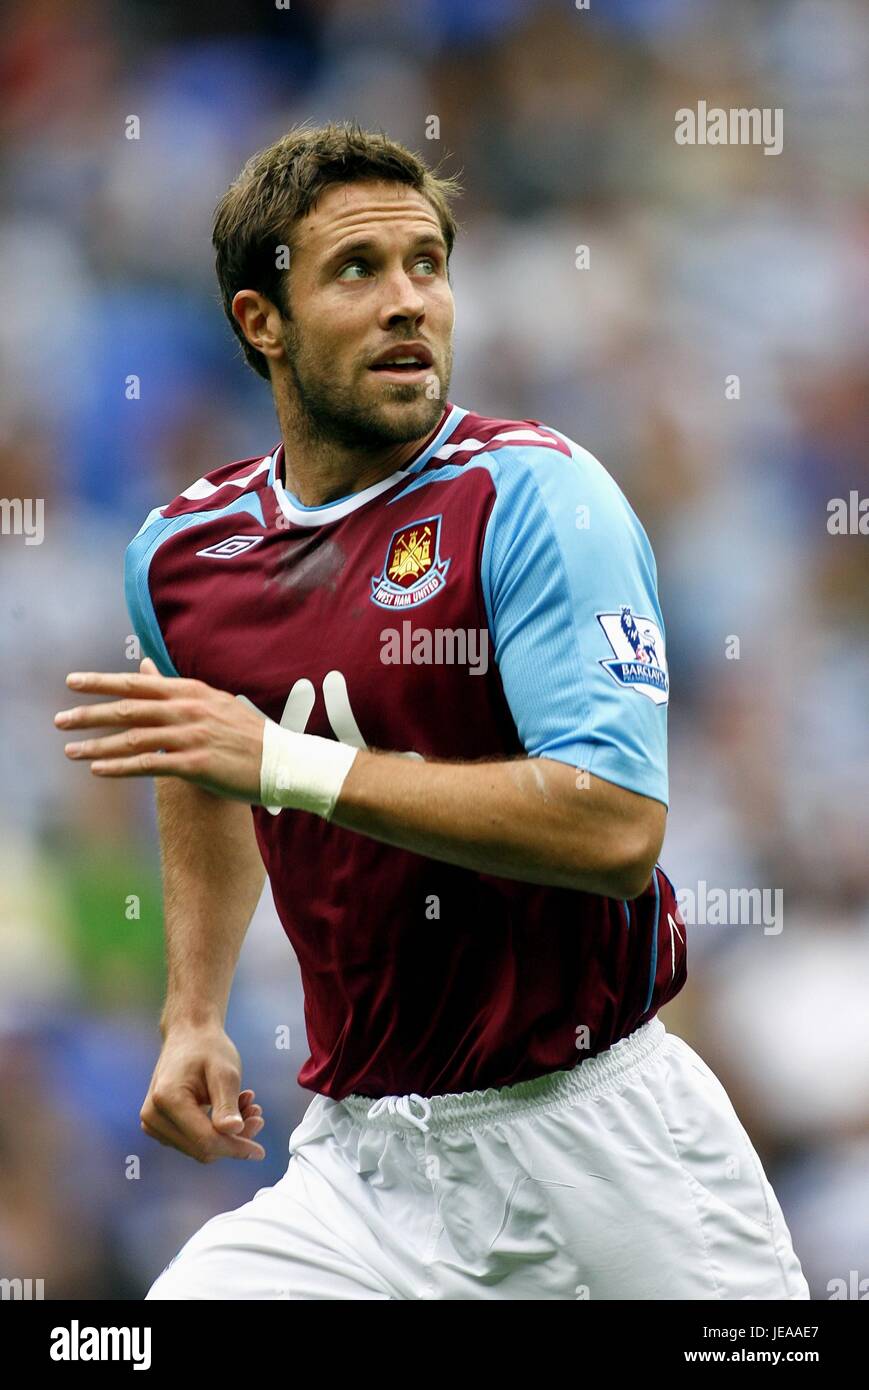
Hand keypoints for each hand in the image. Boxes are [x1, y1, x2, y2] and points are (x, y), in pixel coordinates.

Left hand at [54, 658, 264, 800]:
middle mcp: (188, 709)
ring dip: (97, 745)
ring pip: (132, 738)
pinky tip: (99, 770)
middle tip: (59, 720)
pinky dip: (120, 767)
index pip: (137, 682)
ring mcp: (192, 736)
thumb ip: (174, 687)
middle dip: (89, 714)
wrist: (285, 762)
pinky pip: (149, 764)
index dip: (101, 681)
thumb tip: (143, 666)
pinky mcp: (196, 764)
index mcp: (190, 691)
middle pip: (128, 707)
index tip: (71, 681)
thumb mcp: (212, 701)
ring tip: (70, 750)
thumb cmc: (247, 734)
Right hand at [140, 1021, 265, 1162]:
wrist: (188, 1034)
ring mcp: (153, 1124)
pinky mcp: (160, 1127)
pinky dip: (216, 1130)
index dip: (235, 1148)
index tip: (260, 1151)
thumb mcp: (224, 1071)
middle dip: (234, 1139)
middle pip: (202, 1148)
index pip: (205, 1141)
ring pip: (199, 1147)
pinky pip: (193, 1140)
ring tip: (248, 1105)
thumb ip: (227, 1104)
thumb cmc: (207, 1048)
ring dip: (227, 1134)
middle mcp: (153, 1117)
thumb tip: (233, 1132)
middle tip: (258, 1115)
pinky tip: (234, 1108)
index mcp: (167, 1100)